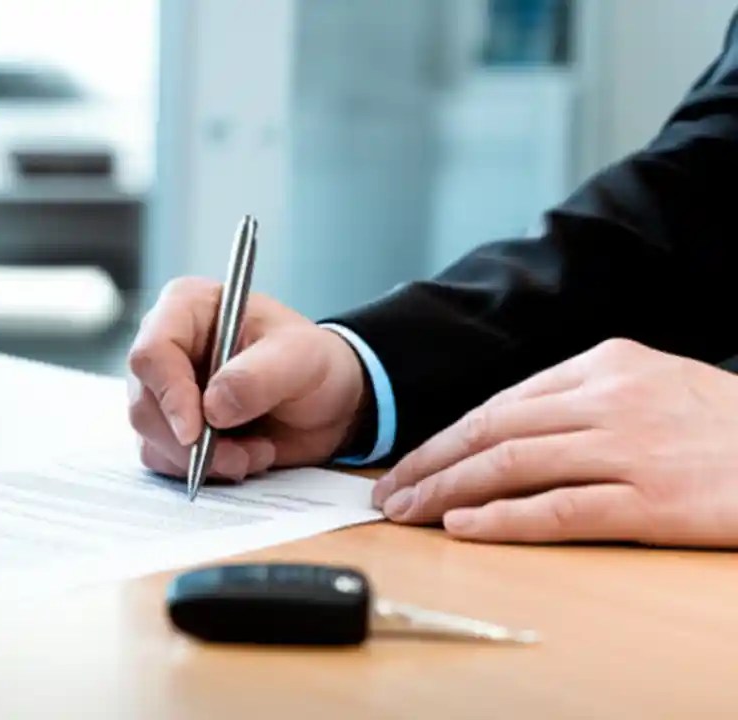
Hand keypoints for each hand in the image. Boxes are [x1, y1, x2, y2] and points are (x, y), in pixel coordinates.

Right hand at [127, 277, 367, 480]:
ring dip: (204, 459)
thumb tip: (213, 407)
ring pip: (152, 438)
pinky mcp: (171, 427)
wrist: (327, 403)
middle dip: (190, 442)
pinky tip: (243, 455)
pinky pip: (166, 460)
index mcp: (187, 309)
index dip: (168, 394)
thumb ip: (258, 377)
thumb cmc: (314, 363)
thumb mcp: (301, 358)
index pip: (151, 352)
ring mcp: (165, 390)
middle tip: (240, 455)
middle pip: (144, 404)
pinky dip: (205, 469)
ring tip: (255, 451)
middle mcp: (167, 347)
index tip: (195, 431)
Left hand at [374, 339, 737, 546]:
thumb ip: (586, 398)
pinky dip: (504, 519)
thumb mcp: (656, 384)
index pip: (502, 404)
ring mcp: (631, 449)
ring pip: (512, 466)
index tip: (411, 462)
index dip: (446, 437)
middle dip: (430, 463)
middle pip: (492, 431)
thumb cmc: (726, 427)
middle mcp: (610, 399)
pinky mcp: (654, 501)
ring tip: (410, 513)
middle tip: (389, 493)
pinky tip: (465, 527)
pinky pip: (561, 510)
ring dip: (448, 491)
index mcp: (606, 363)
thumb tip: (508, 429)